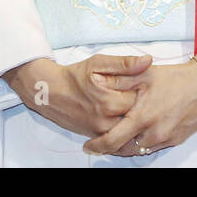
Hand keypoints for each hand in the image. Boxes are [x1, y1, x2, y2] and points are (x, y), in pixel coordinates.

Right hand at [3, 54, 152, 138]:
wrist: (48, 92)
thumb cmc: (73, 76)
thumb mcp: (97, 63)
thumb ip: (124, 63)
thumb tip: (147, 61)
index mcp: (110, 102)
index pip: (141, 99)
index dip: (143, 90)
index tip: (140, 83)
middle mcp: (107, 121)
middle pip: (136, 115)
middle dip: (138, 104)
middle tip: (131, 92)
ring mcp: (101, 131)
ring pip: (128, 127)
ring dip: (130, 115)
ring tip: (123, 101)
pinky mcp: (96, 136)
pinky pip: (117, 134)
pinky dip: (120, 124)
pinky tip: (117, 112)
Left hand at [82, 59, 196, 156]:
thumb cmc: (175, 79)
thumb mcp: (143, 75)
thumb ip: (119, 81)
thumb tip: (99, 83)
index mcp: (142, 117)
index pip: (114, 140)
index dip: (98, 145)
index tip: (89, 146)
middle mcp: (154, 132)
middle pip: (125, 149)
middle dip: (111, 148)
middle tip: (100, 142)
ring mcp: (166, 138)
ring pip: (140, 150)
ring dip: (127, 145)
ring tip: (118, 136)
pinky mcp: (176, 140)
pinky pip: (153, 147)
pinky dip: (143, 142)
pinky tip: (139, 132)